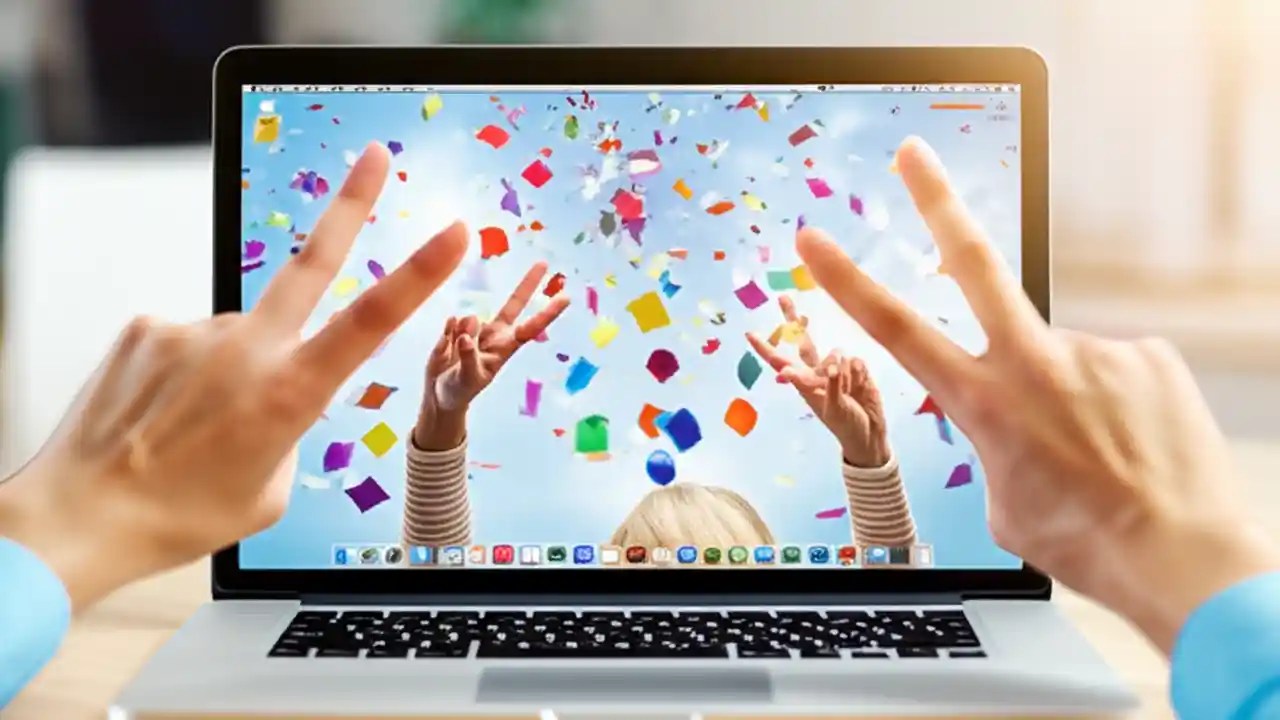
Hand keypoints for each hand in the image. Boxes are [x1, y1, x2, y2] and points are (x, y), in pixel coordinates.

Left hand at [0, 144, 468, 608]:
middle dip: (352, 204)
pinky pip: (190, 341)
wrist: (81, 516)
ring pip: (240, 334)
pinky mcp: (149, 329)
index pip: (371, 322)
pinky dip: (189, 373)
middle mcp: (246, 350)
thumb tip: (274, 390)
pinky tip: (164, 412)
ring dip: (234, 369)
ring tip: (195, 426)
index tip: (454, 233)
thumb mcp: (269, 490)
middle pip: (312, 262)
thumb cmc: (181, 516)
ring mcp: (193, 332)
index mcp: (289, 394)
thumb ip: (288, 430)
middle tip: (375, 156)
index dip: (420, 273)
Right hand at [414, 262, 568, 449]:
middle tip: (544, 262)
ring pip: (469, 318)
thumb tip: (465, 334)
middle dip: (528, 283)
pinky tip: (445, 348)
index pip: (530, 328)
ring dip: (460, 334)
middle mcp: (495, 333)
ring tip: (454, 355)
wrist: (439, 393)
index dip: (547, 313)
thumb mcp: (467, 380)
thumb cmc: (461, 389)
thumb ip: (468, 357)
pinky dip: (445, 336)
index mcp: (505, 348)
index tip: (567, 297)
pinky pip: (450, 322)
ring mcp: (474, 328)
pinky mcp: (454, 326)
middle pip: (513, 304)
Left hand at [745, 297, 889, 467]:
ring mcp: (837, 368)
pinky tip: (861, 388)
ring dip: (842, 374)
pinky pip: (855, 361)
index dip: (765, 348)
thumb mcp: (833, 409)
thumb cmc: (845, 425)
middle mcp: (817, 371)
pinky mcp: (857, 367)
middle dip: (793, 320)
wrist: (869, 434)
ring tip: (849, 393)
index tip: (749, 334)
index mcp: (804, 383)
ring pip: (836, 354)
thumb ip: (832, 385)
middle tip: (783, 298)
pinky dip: (858, 375)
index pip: (780, 362)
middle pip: (802, 340)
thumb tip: (834, 364)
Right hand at [796, 136, 1279, 653]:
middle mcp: (1035, 364)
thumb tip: (1017, 419)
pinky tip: (1133, 443)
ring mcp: (1096, 352)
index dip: (847, 281)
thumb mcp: (1005, 502)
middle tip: (912, 152)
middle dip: (935, 200)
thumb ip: (995, 444)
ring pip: (1062, 359)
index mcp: (984, 404)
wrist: (1181, 556)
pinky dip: (1116, 402)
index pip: (895, 330)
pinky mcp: (1149, 356)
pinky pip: (1115, 370)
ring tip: (1101, 455)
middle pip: (972, 261)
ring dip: (1070, 396)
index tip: (815, 239)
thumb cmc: (1085, 541)